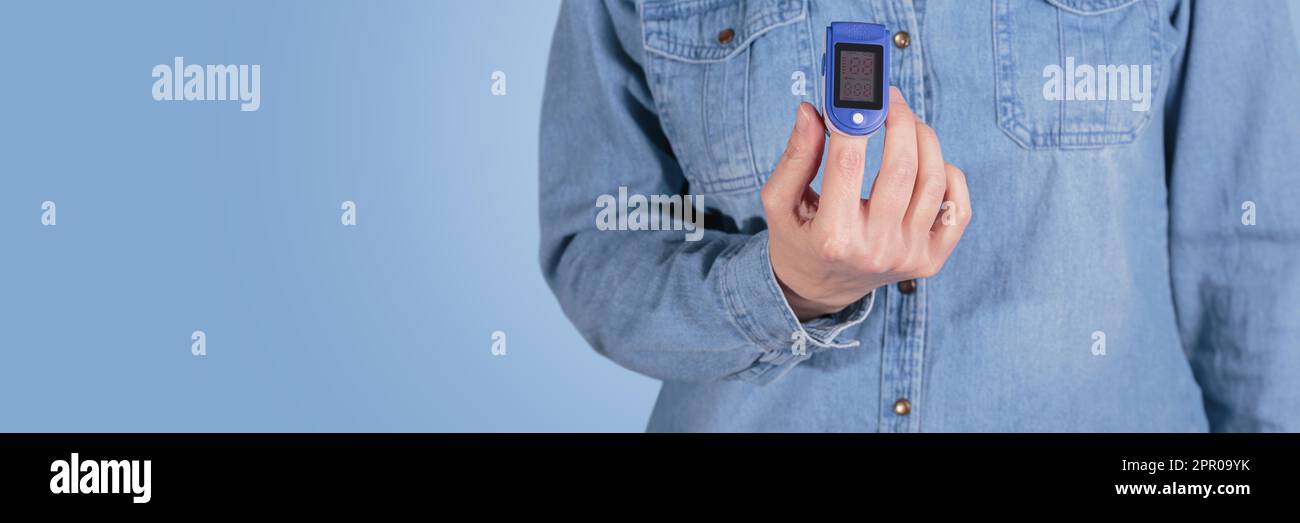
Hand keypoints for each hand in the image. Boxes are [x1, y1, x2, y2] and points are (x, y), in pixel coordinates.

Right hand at [762, 87, 970, 320]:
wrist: (821, 288)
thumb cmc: (799, 238)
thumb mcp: (780, 203)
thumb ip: (795, 156)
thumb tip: (812, 110)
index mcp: (833, 237)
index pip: (847, 161)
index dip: (852, 117)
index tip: (856, 91)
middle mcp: (875, 250)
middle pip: (901, 167)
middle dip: (898, 119)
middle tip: (889, 96)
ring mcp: (909, 256)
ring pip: (934, 179)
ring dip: (924, 138)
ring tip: (906, 123)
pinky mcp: (932, 259)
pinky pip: (959, 206)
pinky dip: (950, 175)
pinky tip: (927, 161)